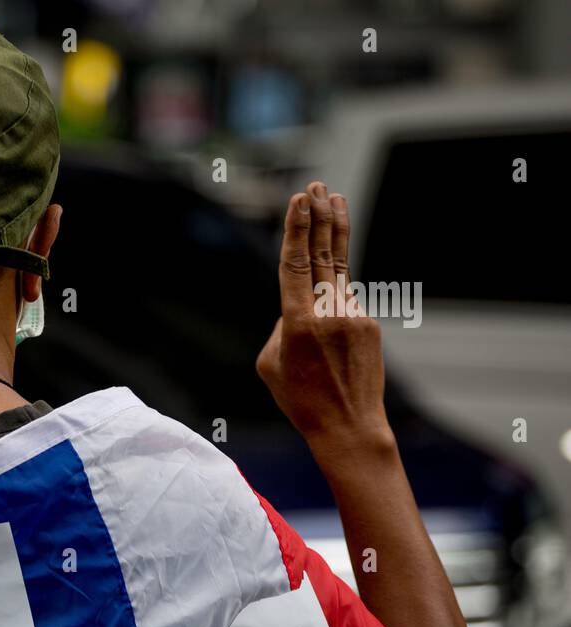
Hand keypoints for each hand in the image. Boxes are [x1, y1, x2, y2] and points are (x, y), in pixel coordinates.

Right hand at [255, 182, 392, 456]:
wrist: (348, 426)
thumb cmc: (300, 400)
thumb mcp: (271, 364)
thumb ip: (280, 326)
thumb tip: (296, 306)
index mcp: (298, 322)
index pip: (296, 264)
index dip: (297, 228)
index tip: (300, 200)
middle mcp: (329, 312)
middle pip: (323, 253)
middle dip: (320, 216)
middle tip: (318, 185)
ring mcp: (353, 316)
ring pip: (337, 272)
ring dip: (334, 234)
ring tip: (334, 198)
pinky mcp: (369, 323)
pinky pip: (344, 302)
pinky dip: (334, 298)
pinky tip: (331, 315)